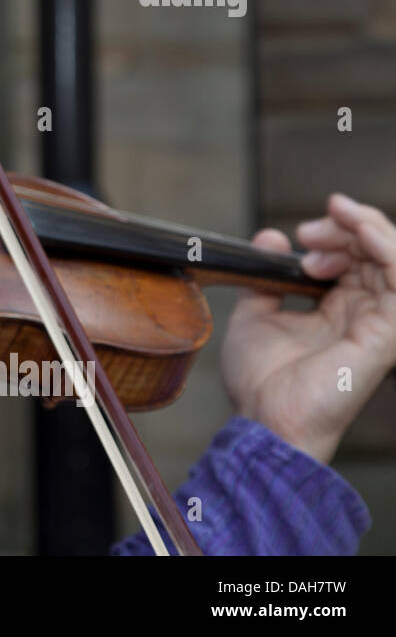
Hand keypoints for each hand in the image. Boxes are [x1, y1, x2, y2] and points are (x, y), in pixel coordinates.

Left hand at [221, 193, 395, 463]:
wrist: (263, 417)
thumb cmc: (261, 381)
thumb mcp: (255, 314)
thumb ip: (266, 275)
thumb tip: (272, 236)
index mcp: (338, 308)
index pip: (357, 257)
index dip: (336, 233)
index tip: (300, 234)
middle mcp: (364, 314)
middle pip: (378, 252)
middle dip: (348, 226)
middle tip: (310, 231)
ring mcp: (378, 324)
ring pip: (395, 259)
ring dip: (368, 228)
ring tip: (336, 219)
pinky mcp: (385, 335)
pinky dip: (387, 249)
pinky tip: (363, 232)